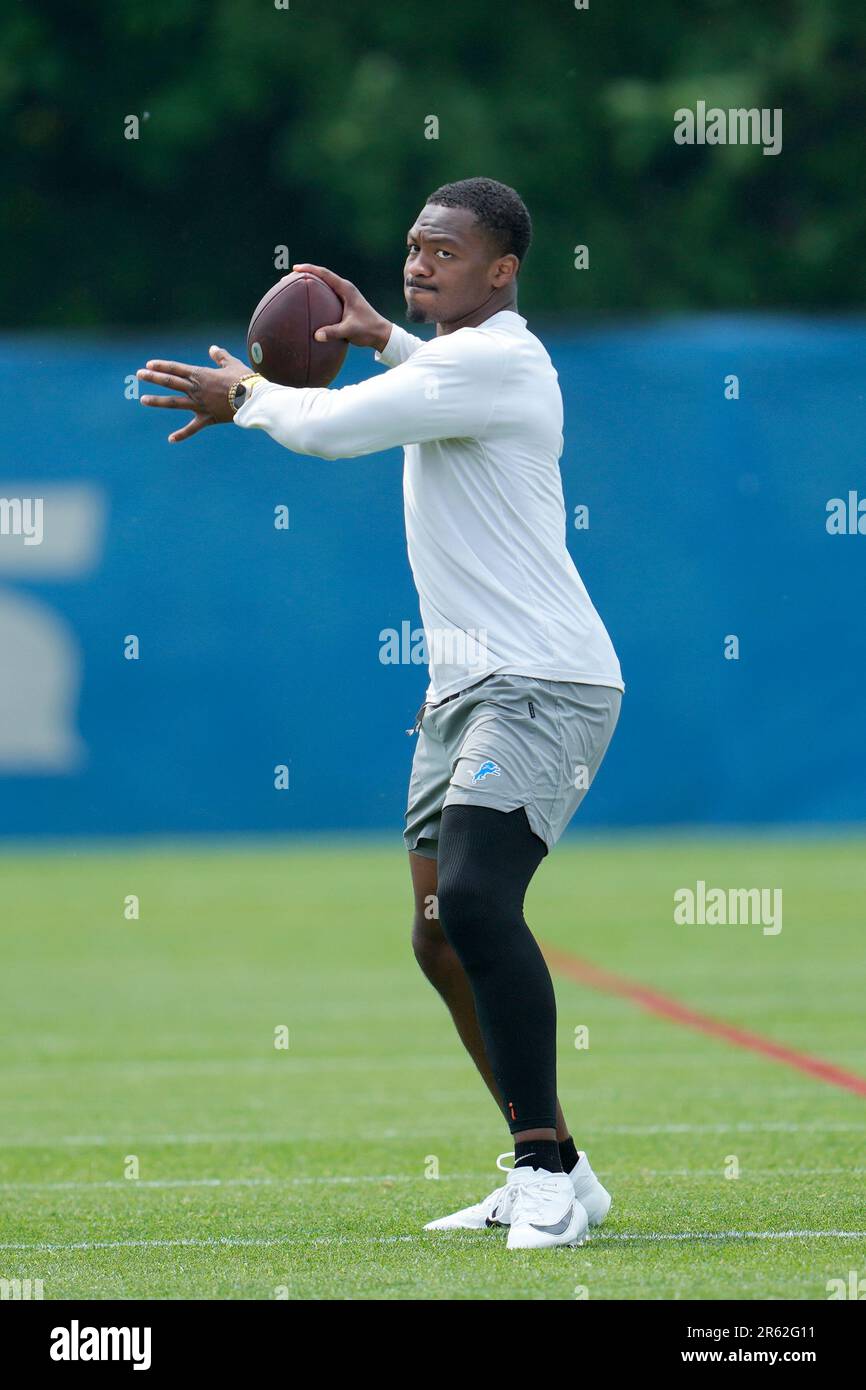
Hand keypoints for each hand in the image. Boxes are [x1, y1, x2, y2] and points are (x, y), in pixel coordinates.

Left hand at [137, 345, 251, 442]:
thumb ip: (220, 357)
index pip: (177, 368)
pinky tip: (171, 439)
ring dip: (158, 401)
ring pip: (174, 403)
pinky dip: (182, 434)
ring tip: (143, 400)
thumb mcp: (232, 364)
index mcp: (201, 375)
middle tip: (139, 375)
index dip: (162, 365)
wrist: (254, 399)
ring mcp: (200, 405)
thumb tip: (212, 348)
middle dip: (153, 378)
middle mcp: (196, 389)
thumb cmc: (245, 380)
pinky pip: (193, 428)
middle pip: (170, 382)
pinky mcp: (208, 418)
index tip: (149, 364)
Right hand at [292, 263, 391, 351]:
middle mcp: (345, 288)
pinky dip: (315, 295)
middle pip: (322, 276)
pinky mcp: (343, 303)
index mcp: (346, 289)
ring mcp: (344, 295)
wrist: (381, 334)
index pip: (325, 274)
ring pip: (324, 285)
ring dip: (309, 284)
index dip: (309, 269)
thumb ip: (333, 332)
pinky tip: (306, 303)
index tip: (295, 269)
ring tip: (294, 287)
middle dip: (305, 275)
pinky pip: (326, 295)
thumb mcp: (350, 330)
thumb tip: (316, 335)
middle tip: (288, 278)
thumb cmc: (367, 330)